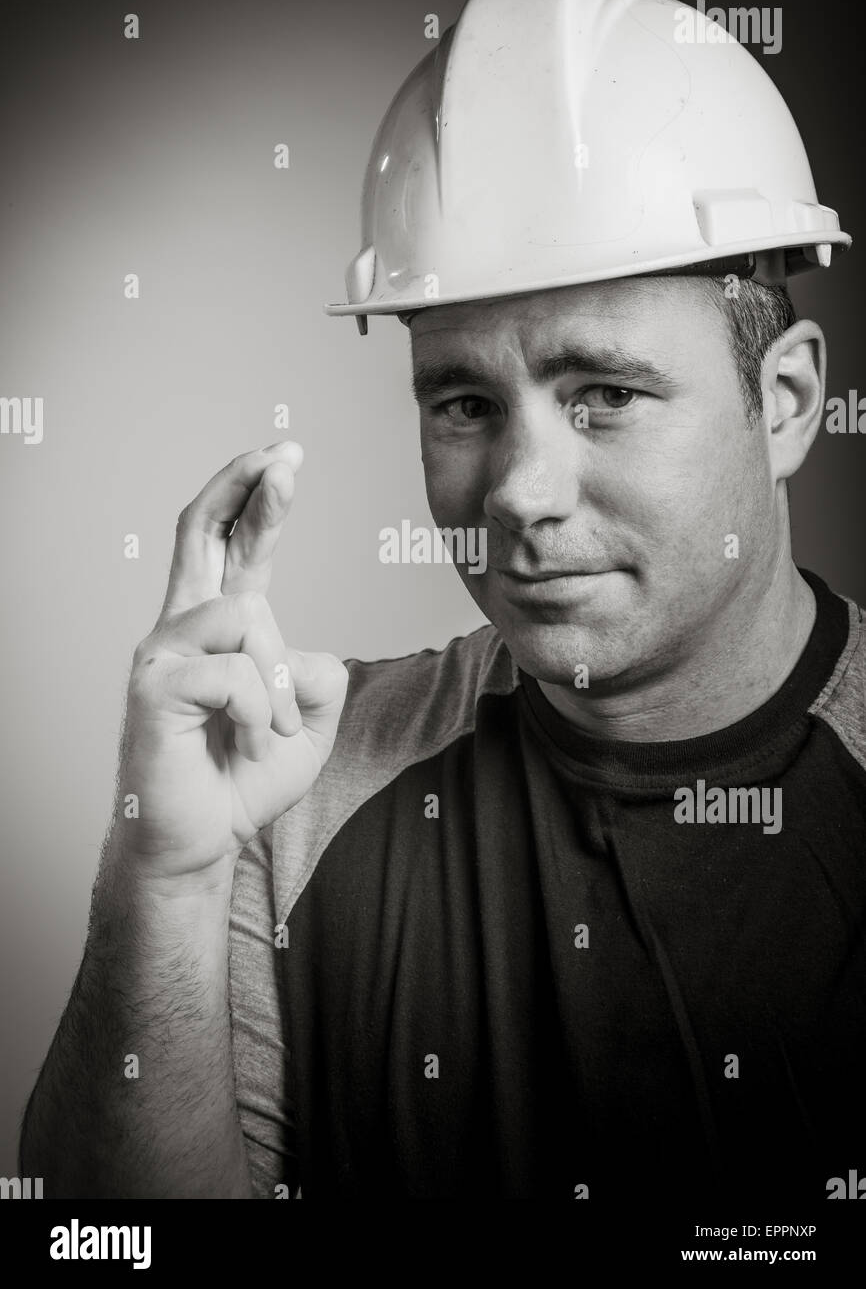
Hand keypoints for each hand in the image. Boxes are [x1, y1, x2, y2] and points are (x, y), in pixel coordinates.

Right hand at [113, 442, 347, 882]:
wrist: (201, 842)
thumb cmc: (245, 779)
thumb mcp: (310, 723)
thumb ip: (320, 675)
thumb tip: (301, 654)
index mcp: (220, 629)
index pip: (232, 544)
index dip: (257, 498)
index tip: (285, 455)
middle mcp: (183, 628)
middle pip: (203, 530)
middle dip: (243, 485)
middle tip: (281, 456)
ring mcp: (161, 653)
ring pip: (245, 616)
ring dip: (280, 680)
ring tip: (271, 733)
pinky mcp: (154, 688)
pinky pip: (235, 674)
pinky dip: (262, 713)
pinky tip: (249, 744)